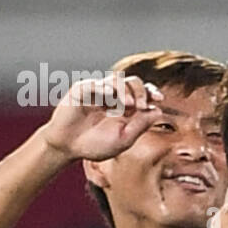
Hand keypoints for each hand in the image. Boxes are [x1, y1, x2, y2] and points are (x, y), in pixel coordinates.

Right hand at [40, 73, 162, 161]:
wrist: (68, 148)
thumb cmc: (95, 145)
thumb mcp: (123, 140)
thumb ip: (140, 126)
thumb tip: (158, 111)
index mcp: (126, 108)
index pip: (142, 93)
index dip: (151, 92)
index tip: (159, 98)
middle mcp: (114, 97)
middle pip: (133, 82)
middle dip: (141, 91)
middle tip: (142, 105)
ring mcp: (98, 92)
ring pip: (117, 80)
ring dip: (126, 90)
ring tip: (129, 104)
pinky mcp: (82, 90)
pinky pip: (95, 84)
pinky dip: (105, 88)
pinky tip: (111, 96)